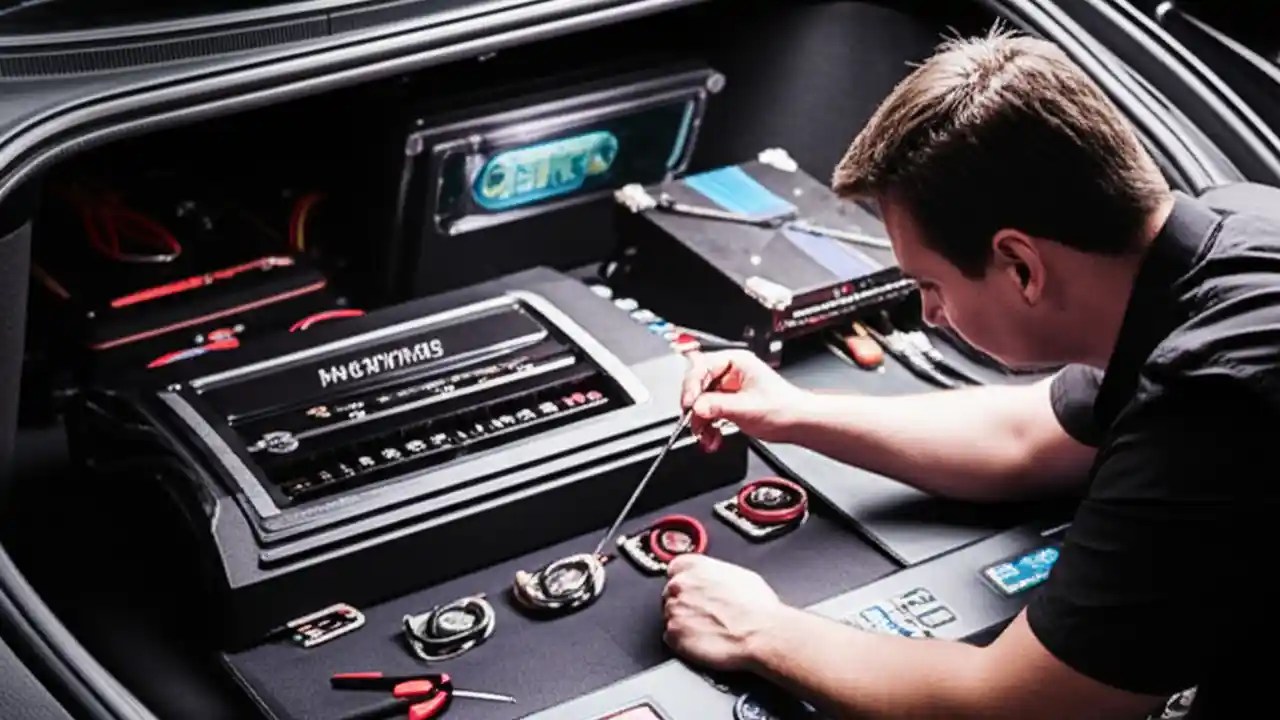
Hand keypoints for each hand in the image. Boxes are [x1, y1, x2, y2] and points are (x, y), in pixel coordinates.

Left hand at [661, 554, 785, 671]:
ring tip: (707, 629)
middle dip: (684, 603)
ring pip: (670, 615)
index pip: (675, 569)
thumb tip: (714, 582)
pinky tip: (702, 641)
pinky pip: (670, 637)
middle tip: (704, 614)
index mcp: (695, 566)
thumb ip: (715, 574)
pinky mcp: (674, 635)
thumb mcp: (739, 576)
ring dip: (683, 622)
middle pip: (671, 593)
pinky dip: (682, 641)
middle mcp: (681, 585)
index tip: (692, 591)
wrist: (761, 634)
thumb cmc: (758, 608)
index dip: (686, 582)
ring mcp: (674, 610)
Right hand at [681, 350, 807, 449]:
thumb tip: (696, 407)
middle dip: (695, 409)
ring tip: (705, 436)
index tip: (689, 405)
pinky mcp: (727, 404)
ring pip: (701, 403)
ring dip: (700, 423)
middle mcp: (730, 373)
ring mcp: (727, 389)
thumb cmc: (785, 408)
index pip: (702, 367)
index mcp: (736, 362)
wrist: (798, 424)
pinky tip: (712, 439)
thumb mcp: (747, 407)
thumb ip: (718, 406)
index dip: (691, 386)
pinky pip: (708, 414)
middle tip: (695, 422)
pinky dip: (707, 428)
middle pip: (697, 386)